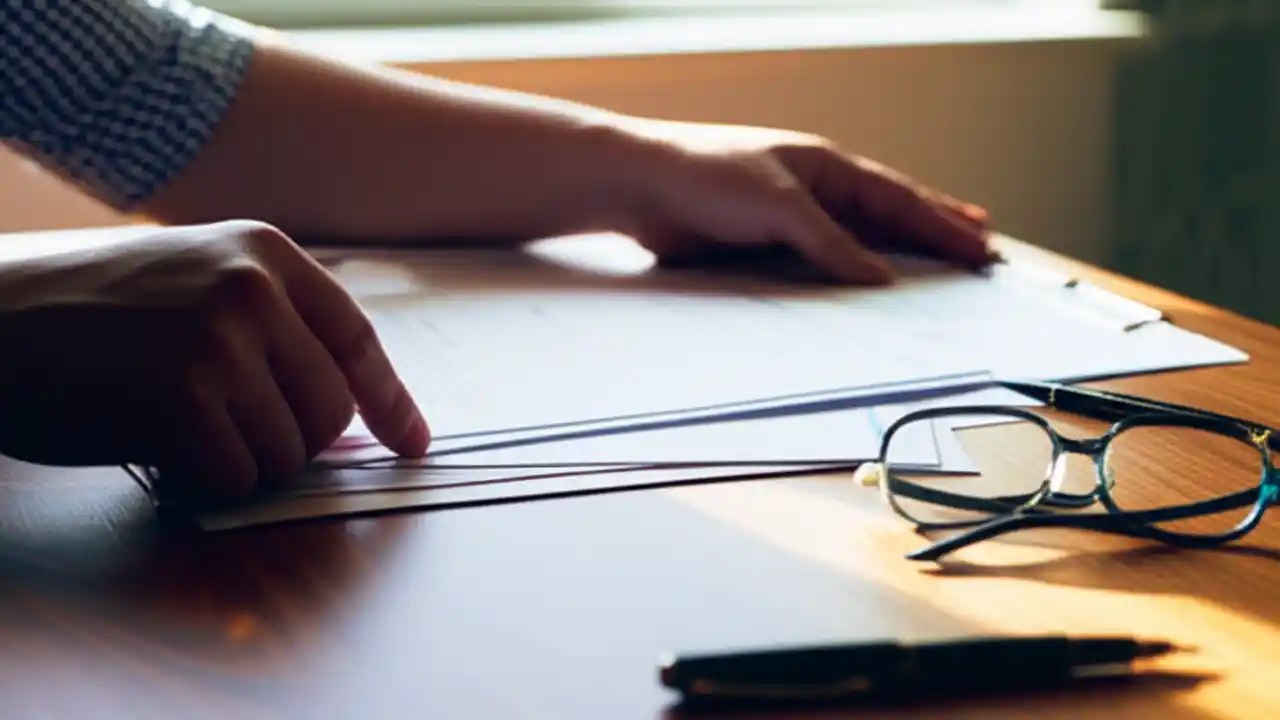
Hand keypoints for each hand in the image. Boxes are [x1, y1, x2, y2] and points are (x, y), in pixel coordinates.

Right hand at [0, 221, 428, 501]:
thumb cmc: (83, 312)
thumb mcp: (191, 281)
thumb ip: (272, 329)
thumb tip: (346, 415)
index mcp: (264, 254)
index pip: (356, 339)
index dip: (390, 399)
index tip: (412, 441)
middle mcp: (254, 290)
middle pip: (329, 411)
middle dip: (290, 441)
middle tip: (223, 430)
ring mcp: (221, 343)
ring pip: (288, 452)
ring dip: (241, 461)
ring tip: (174, 423)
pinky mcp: (183, 402)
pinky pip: (237, 479)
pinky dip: (204, 482)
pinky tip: (155, 445)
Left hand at [615, 119, 991, 282]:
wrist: (642, 188)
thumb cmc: (706, 174)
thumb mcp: (779, 206)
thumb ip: (831, 243)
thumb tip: (882, 279)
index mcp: (827, 168)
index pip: (899, 199)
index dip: (943, 223)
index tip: (982, 245)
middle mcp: (817, 193)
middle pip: (889, 218)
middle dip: (935, 235)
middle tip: (980, 253)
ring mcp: (793, 221)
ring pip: (858, 244)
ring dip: (897, 258)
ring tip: (939, 273)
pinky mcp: (766, 248)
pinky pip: (819, 268)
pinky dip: (847, 280)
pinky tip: (865, 294)